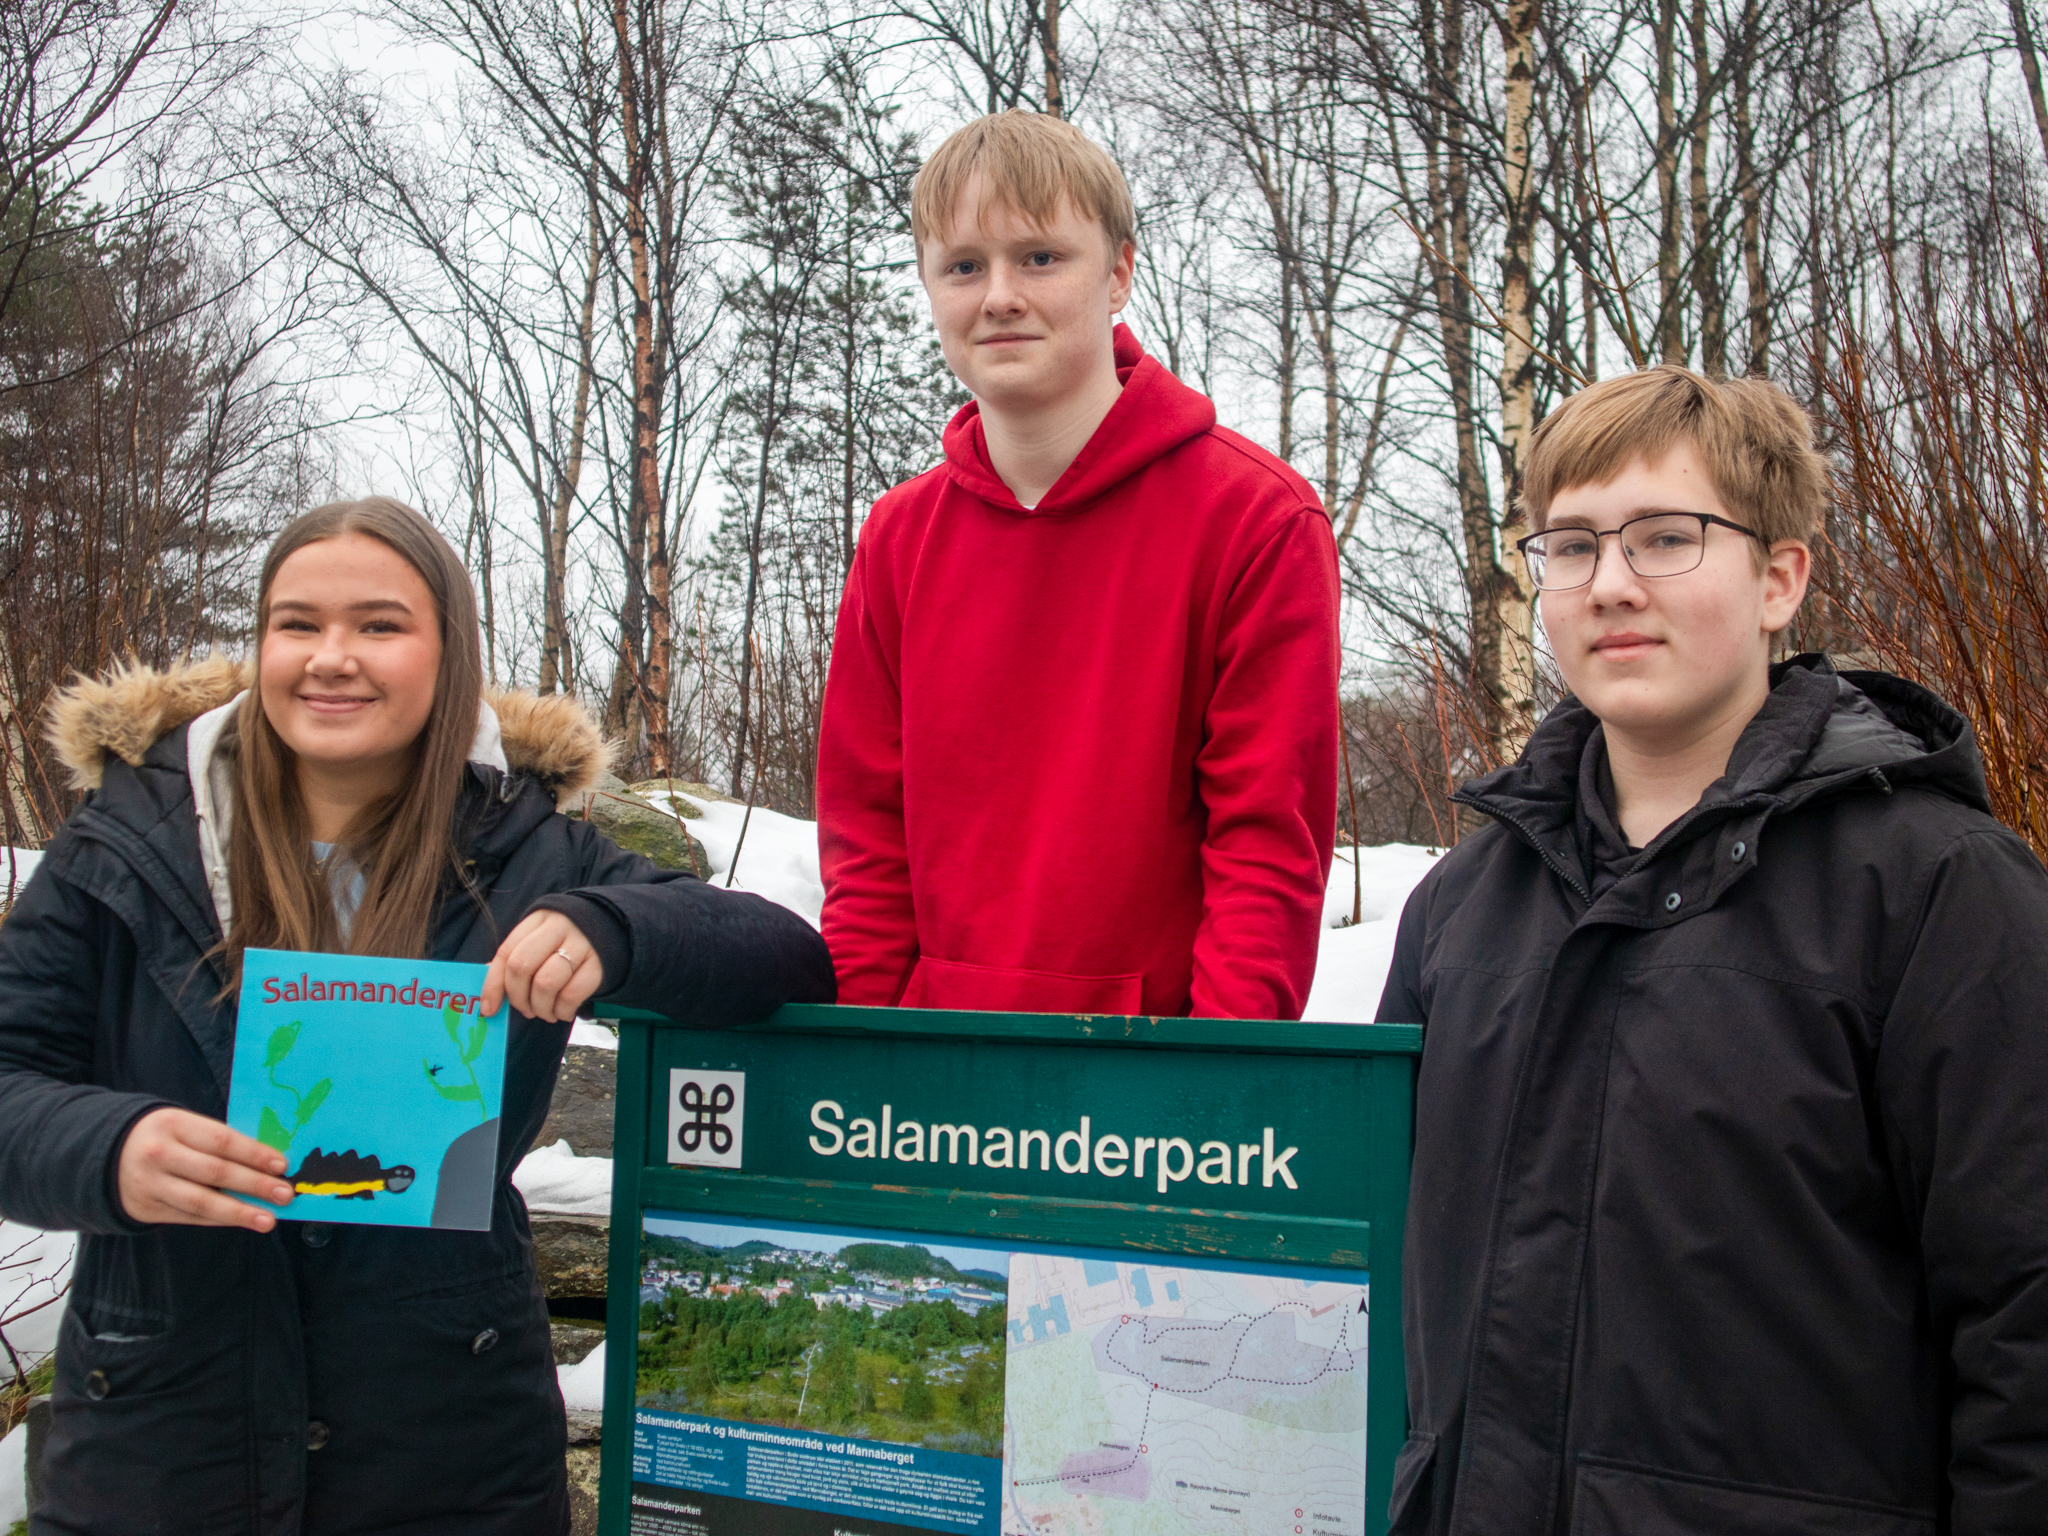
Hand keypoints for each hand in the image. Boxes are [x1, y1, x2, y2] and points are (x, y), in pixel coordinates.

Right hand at [118, 1108, 293, 1230]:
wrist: (105, 1153)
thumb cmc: (163, 1136)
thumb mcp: (184, 1126)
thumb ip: (218, 1141)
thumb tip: (267, 1163)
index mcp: (174, 1124)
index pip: (222, 1141)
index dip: (254, 1154)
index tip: (282, 1166)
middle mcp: (159, 1154)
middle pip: (215, 1172)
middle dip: (255, 1184)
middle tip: (285, 1194)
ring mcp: (150, 1184)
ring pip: (202, 1202)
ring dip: (239, 1212)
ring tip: (268, 1219)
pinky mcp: (146, 1208)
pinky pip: (189, 1217)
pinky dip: (219, 1220)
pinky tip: (241, 1220)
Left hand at [482, 910, 603, 1022]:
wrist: (612, 927)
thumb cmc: (565, 940)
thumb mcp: (539, 939)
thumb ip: (515, 959)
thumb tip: (490, 993)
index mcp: (537, 920)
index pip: (506, 953)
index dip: (494, 985)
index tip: (489, 1009)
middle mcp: (558, 928)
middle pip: (522, 967)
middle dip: (518, 998)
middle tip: (525, 1010)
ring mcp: (581, 945)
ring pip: (546, 983)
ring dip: (541, 1008)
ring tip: (545, 1012)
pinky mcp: (599, 964)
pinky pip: (572, 994)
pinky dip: (563, 1011)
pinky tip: (563, 1012)